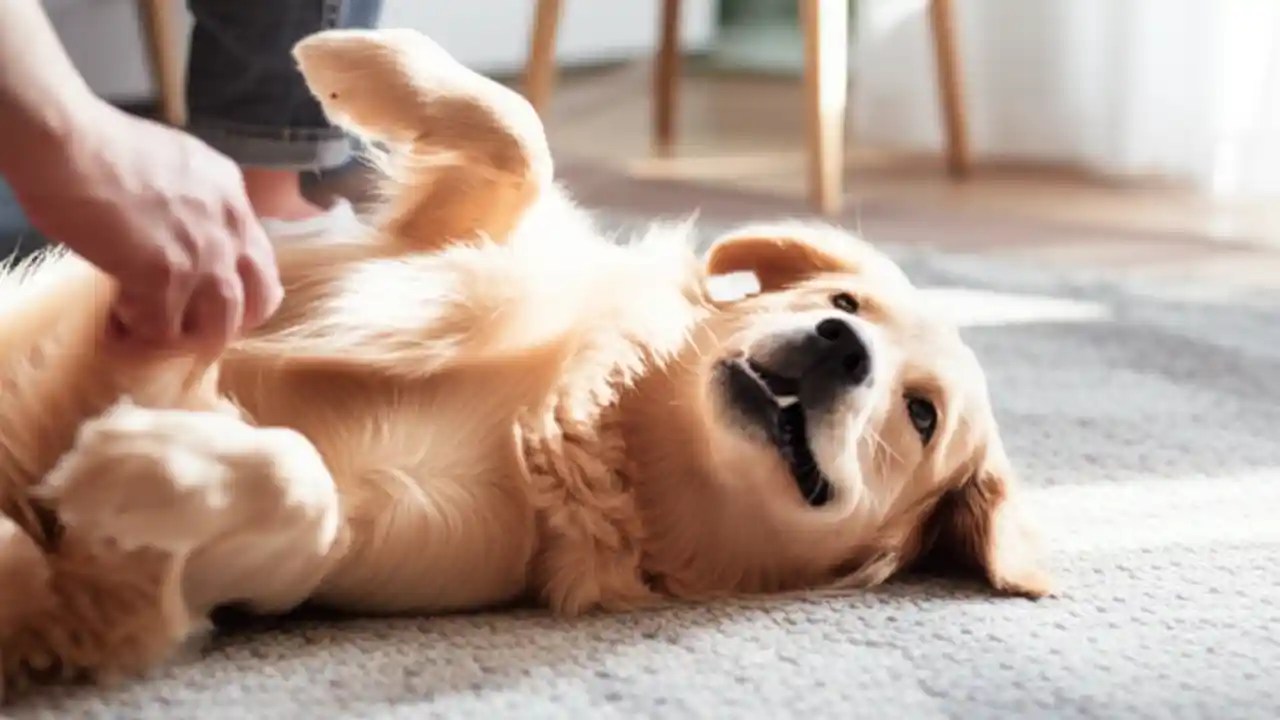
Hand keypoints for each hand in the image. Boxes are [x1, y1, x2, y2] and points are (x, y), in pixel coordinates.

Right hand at [14, 102, 282, 351]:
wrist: (67, 143)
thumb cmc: (99, 144)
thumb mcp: (172, 161)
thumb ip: (191, 198)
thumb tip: (177, 226)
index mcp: (231, 193)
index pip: (259, 256)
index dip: (241, 285)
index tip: (212, 295)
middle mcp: (230, 226)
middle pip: (260, 297)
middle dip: (233, 321)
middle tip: (197, 329)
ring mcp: (203, 255)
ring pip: (220, 324)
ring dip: (188, 334)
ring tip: (154, 328)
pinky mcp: (166, 277)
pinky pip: (163, 328)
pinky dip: (141, 331)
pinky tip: (119, 318)